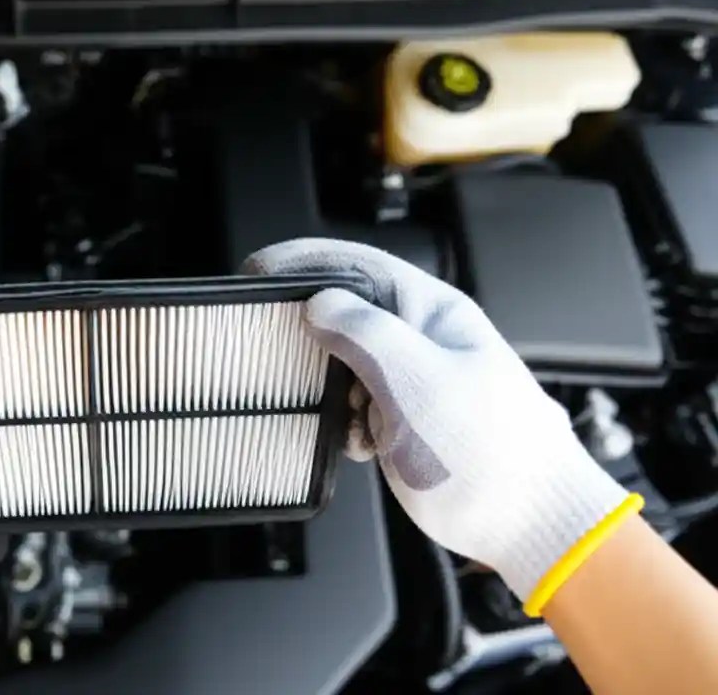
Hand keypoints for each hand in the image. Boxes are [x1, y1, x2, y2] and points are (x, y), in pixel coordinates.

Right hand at [244, 238, 634, 613]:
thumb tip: (320, 303)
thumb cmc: (494, 451)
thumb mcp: (418, 380)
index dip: (304, 261)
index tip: (256, 270)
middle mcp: (419, 341)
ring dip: (328, 391)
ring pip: (343, 366)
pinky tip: (361, 443)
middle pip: (345, 314)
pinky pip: (352, 409)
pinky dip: (344, 425)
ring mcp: (411, 383)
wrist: (528, 524)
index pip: (358, 266)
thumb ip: (364, 332)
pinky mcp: (402, 423)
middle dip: (312, 336)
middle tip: (277, 349)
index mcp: (432, 312)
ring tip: (344, 414)